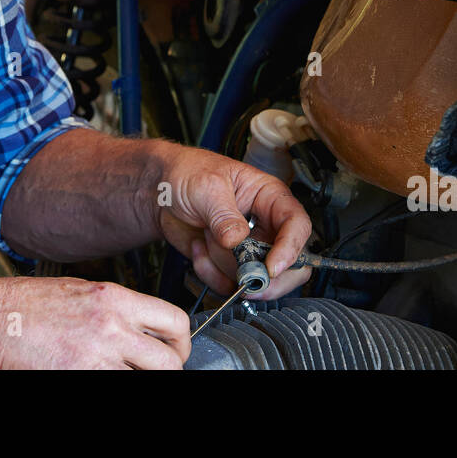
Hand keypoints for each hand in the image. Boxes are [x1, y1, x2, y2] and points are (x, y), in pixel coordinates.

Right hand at [0, 275, 190, 368]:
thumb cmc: (25, 304)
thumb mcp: (82, 291)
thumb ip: (117, 310)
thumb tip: (143, 329)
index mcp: (114, 298)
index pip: (175, 321)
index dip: (181, 342)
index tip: (174, 350)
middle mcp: (110, 326)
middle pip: (169, 361)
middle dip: (169, 369)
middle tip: (155, 371)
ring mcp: (94, 356)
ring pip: (144, 379)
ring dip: (138, 378)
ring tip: (123, 372)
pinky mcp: (77, 377)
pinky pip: (111, 387)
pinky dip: (111, 384)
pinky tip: (99, 375)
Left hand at [155, 145, 312, 300]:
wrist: (159, 191)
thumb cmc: (188, 173)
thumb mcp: (207, 187)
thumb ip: (223, 214)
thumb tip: (238, 240)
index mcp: (269, 196)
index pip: (297, 225)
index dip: (290, 249)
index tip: (272, 267)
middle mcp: (264, 224)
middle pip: (290, 263)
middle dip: (265, 275)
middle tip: (245, 279)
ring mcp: (247, 247)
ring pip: (254, 277)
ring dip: (224, 267)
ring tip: (204, 240)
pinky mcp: (228, 263)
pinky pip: (229, 283)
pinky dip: (209, 273)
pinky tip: (197, 248)